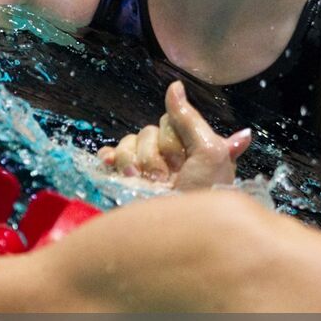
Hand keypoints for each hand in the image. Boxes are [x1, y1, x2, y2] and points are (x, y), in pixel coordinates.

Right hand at [98, 82, 250, 190]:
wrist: (178, 233)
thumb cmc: (204, 195)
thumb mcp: (210, 152)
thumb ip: (189, 118)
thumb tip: (174, 87)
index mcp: (191, 148)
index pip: (171, 119)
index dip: (174, 138)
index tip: (183, 159)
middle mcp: (168, 158)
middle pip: (147, 131)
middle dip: (154, 155)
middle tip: (166, 178)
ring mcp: (145, 170)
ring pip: (127, 144)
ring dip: (135, 164)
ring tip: (148, 185)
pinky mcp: (124, 181)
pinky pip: (110, 156)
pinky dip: (110, 160)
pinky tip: (118, 170)